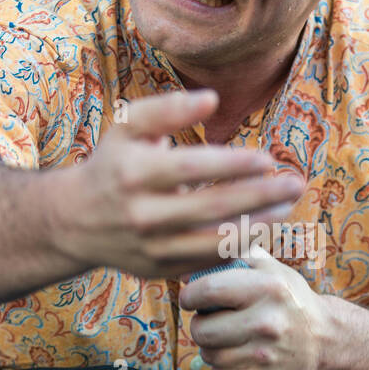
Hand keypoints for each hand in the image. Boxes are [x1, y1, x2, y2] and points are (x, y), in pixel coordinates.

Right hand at [48, 89, 304, 278]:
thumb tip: (212, 98)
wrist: (73, 221)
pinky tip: (264, 227)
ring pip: (213, 242)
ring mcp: (150, 248)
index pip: (192, 168)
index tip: (267, 159)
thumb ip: (168, 108)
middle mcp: (141, 214)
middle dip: (259, 197)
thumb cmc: (112, 163)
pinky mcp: (159, 271)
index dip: (233, 164)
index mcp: (133, 173)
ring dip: (257, 226)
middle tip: (295, 184)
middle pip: (210, 208)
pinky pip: (207, 261)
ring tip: (288, 207)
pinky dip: (238, 247)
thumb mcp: (127, 127)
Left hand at [178, 244, 328, 369]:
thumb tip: (189, 265)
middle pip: (202, 330)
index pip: (208, 290)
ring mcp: (265, 355)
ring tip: (229, 339)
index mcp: (268, 288)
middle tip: (211, 322)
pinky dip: (223, 368)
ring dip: (212, 348)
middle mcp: (268, 321)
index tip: (191, 298)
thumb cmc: (289, 300)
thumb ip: (233, 255)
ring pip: (209, 355)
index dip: (190, 295)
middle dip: (200, 325)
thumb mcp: (271, 268)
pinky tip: (239, 356)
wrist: (326, 341)